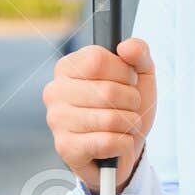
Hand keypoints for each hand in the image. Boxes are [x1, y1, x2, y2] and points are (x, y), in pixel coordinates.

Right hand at [42, 39, 155, 194]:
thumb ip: (138, 53)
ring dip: (129, 124)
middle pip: (107, 91)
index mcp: (68, 67)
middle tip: (128, 108)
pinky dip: (124, 144)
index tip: (128, 81)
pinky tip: (117, 144)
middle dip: (131, 102)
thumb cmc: (126, 106)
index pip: (97, 59)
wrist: (124, 148)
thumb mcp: (140, 74)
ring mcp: (57, 120)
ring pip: (110, 119)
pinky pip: (108, 142)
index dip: (123, 72)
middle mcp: (55, 91)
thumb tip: (126, 47)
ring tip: (123, 126)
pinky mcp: (66, 148)